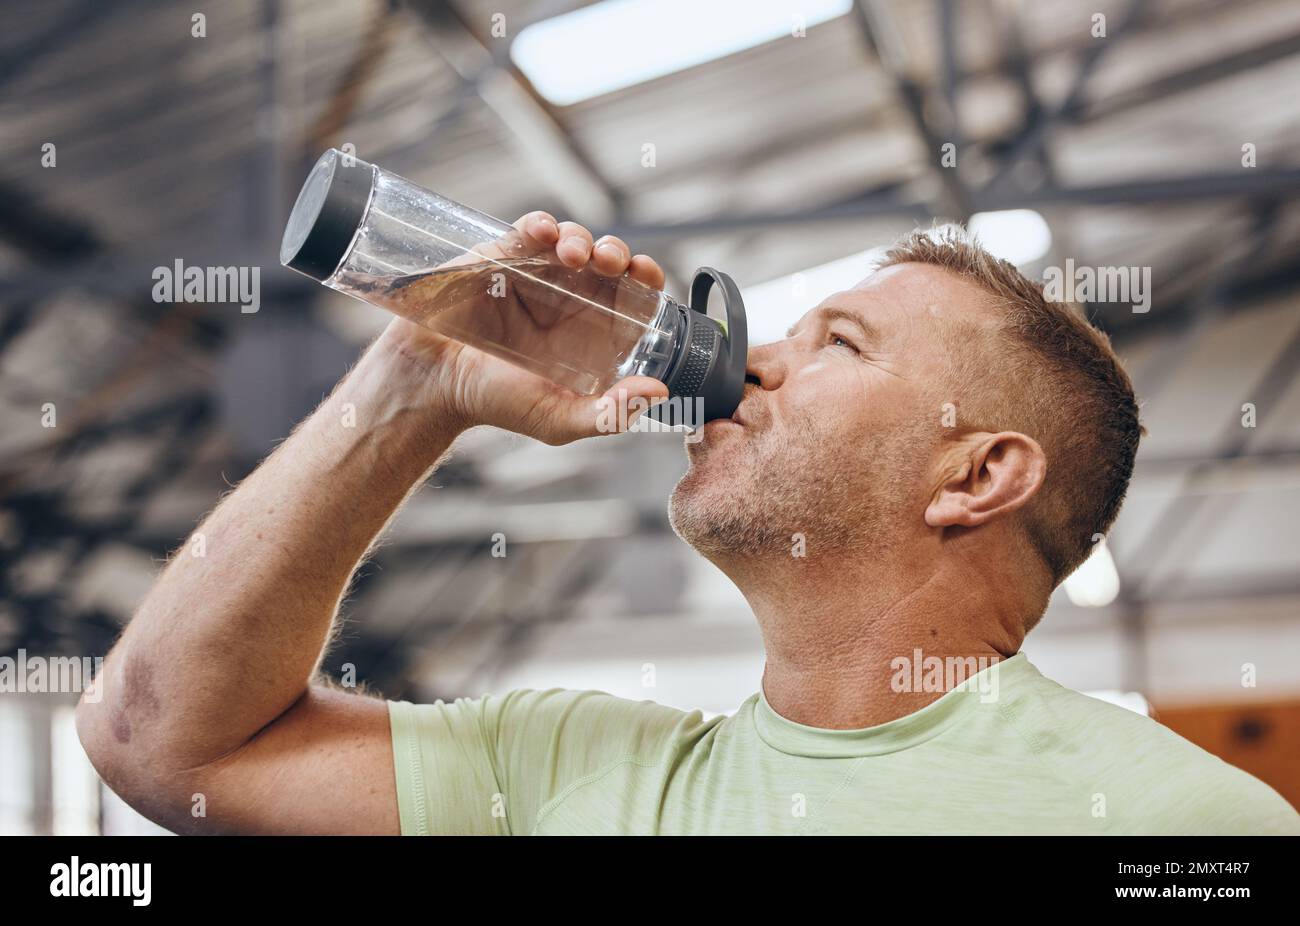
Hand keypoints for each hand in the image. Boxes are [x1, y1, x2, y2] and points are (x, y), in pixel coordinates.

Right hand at [374, 211, 669, 444]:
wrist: (432, 384)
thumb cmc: (496, 404)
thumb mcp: (558, 420)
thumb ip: (610, 414)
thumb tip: (659, 393)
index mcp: (594, 333)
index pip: (634, 297)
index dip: (646, 280)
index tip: (644, 275)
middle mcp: (571, 300)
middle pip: (609, 261)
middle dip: (617, 253)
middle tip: (611, 263)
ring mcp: (538, 276)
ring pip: (573, 239)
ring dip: (581, 238)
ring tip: (575, 254)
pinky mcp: (503, 256)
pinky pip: (529, 230)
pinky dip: (541, 224)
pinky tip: (544, 232)